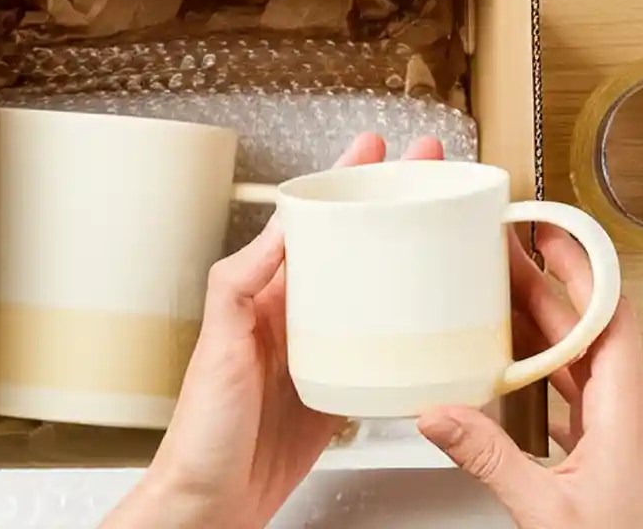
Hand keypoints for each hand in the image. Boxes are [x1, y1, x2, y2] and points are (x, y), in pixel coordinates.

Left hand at [102, 133, 446, 528]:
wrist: (212, 502)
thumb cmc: (202, 432)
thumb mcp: (217, 345)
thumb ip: (240, 282)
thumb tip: (277, 229)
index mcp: (261, 295)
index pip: (308, 223)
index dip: (341, 181)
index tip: (374, 149)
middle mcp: (291, 316)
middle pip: (349, 247)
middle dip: (386, 208)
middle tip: (426, 177)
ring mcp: (317, 351)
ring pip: (368, 291)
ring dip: (402, 260)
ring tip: (441, 233)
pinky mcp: (335, 390)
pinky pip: (377, 348)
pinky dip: (405, 328)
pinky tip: (430, 319)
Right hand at [418, 224, 642, 527]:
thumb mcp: (546, 511)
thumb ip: (489, 459)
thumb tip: (439, 415)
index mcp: (628, 412)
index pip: (611, 314)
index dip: (581, 266)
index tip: (552, 232)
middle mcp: (638, 411)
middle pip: (591, 329)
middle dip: (547, 286)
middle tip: (508, 254)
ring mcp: (634, 429)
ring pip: (588, 359)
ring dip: (547, 327)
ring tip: (506, 299)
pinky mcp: (625, 447)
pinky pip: (587, 390)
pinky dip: (552, 369)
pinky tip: (522, 371)